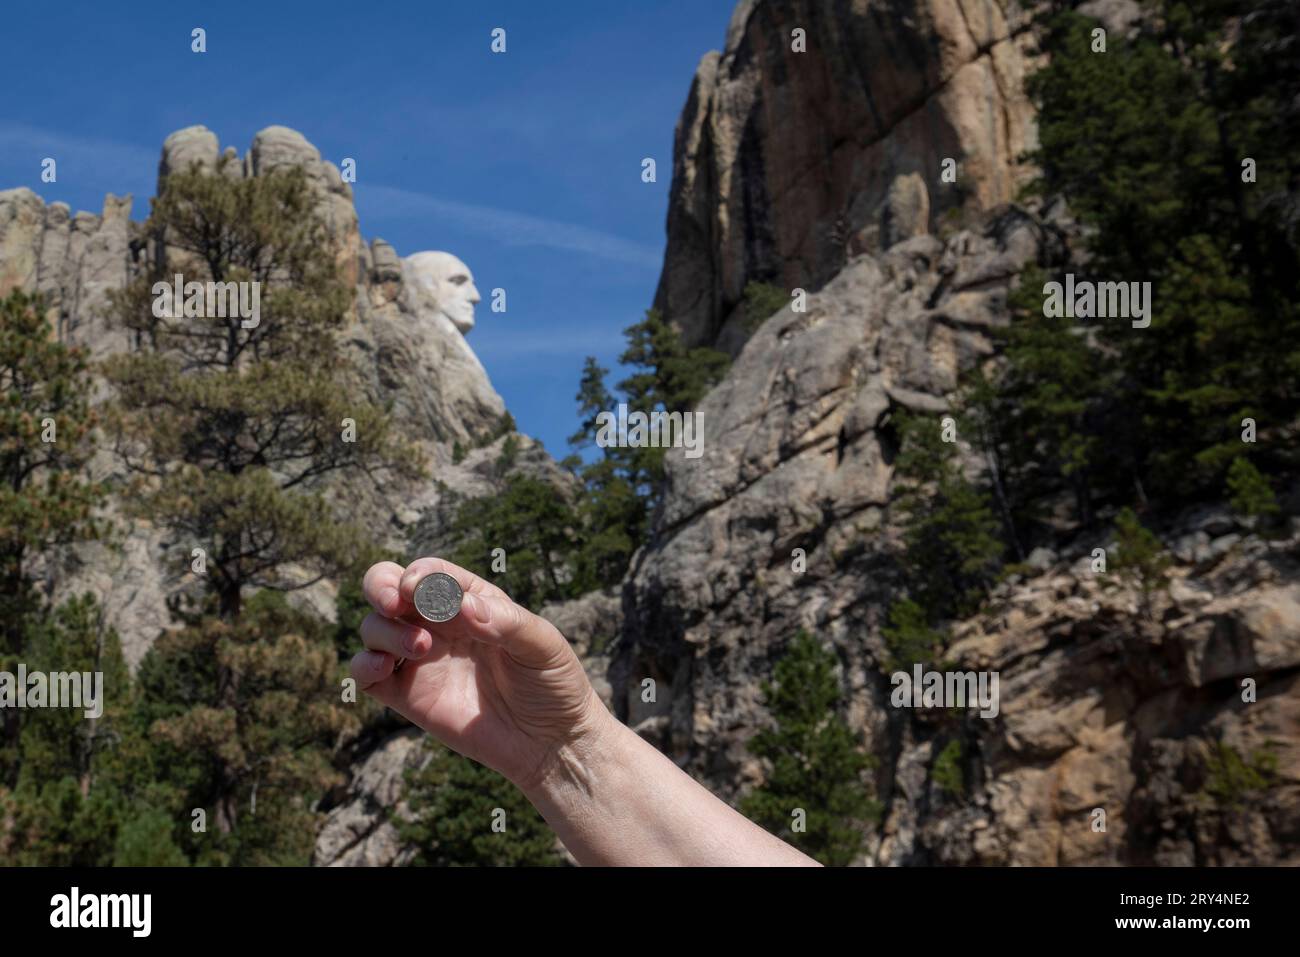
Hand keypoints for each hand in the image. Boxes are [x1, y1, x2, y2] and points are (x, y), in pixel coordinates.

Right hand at [350, 557, 608, 788]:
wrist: (550, 742)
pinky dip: (363, 664)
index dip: (421, 575)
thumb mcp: (540, 643)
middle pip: (386, 587)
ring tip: (422, 648)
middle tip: (394, 603)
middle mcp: (438, 624)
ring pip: (374, 627)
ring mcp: (420, 658)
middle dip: (380, 585)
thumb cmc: (552, 683)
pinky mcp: (407, 695)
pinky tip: (383, 668)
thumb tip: (461, 606)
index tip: (422, 590)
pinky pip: (366, 673)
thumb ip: (502, 621)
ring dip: (385, 630)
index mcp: (470, 600)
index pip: (430, 572)